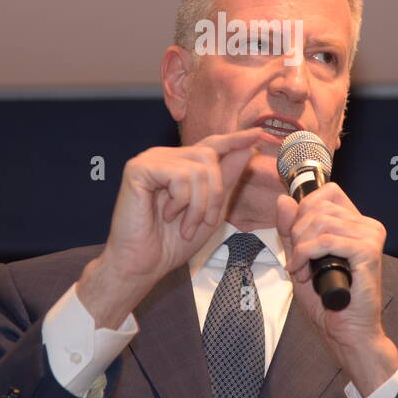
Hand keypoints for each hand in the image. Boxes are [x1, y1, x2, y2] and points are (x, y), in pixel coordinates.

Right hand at [82, 129, 259, 325]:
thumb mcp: (211, 211)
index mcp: (180, 165)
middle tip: (205, 221)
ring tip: (184, 225)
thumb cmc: (173, 242)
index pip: (211, 145)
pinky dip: (181, 201)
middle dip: (214, 193)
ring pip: (197, 169)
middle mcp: (165, 157)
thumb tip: (246, 149)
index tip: (258, 134)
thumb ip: (226, 180)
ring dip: (198, 205)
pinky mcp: (138, 169)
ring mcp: (150, 160)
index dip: (235, 139)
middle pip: (209, 156)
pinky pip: (178, 176)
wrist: (145, 264)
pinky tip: (167, 215)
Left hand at [276, 184, 397, 394]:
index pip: (328, 192)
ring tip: (302, 271)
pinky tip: (306, 273)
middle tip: (297, 260)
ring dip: (301, 248)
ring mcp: (371, 237)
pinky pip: (327, 240)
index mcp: (355, 223)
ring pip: (321, 222)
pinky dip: (307, 255)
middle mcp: (367, 225)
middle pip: (319, 206)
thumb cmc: (328, 301)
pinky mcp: (368, 252)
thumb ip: (290, 230)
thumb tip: (284, 200)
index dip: (304, 209)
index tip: (296, 237)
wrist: (347, 332)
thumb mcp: (300, 258)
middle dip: (297, 232)